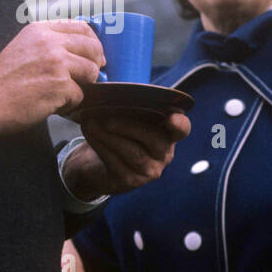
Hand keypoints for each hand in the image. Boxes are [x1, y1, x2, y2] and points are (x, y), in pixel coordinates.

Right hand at [0, 21, 103, 136]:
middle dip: (95, 64)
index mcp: (41, 30)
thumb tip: (78, 48)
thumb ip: (48, 42)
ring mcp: (57, 63)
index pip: (82, 27)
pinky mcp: (61, 85)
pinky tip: (54, 104)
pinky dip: (70, 104)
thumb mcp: (24, 46)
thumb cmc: (3, 80)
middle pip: (92, 48)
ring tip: (65, 92)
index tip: (94, 54)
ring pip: (91, 71)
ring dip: (83, 85)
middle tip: (88, 76)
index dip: (93, 42)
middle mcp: (51, 43)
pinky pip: (80, 95)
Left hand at [62, 110, 190, 197]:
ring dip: (108, 135)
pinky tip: (89, 132)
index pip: (182, 129)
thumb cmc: (118, 133)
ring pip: (132, 152)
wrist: (100, 165)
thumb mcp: (128, 118)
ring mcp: (149, 171)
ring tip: (90, 122)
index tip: (172, 118)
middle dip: (129, 126)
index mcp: (168, 134)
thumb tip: (111, 91)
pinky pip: (116, 161)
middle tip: (106, 118)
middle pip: (154, 139)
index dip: (179, 124)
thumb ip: (130, 106)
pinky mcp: (130, 181)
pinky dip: (100, 144)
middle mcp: (164, 154)